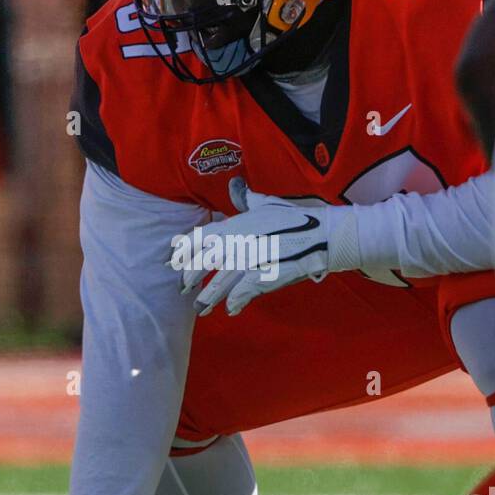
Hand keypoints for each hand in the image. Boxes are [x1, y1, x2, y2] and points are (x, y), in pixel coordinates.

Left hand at [172, 176, 358, 316]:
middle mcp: (235, 243)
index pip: (198, 238)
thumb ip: (246, 198)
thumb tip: (235, 184)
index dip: (182, 251)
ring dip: (207, 298)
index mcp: (233, 225)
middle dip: (190, 277)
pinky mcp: (261, 278)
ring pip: (219, 283)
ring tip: (200, 308)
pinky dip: (234, 303)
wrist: (321, 235)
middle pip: (203, 263)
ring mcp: (247, 262)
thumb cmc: (294, 218)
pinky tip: (231, 310)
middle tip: (183, 289)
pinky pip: (241, 294)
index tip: (172, 262)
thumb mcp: (266, 204)